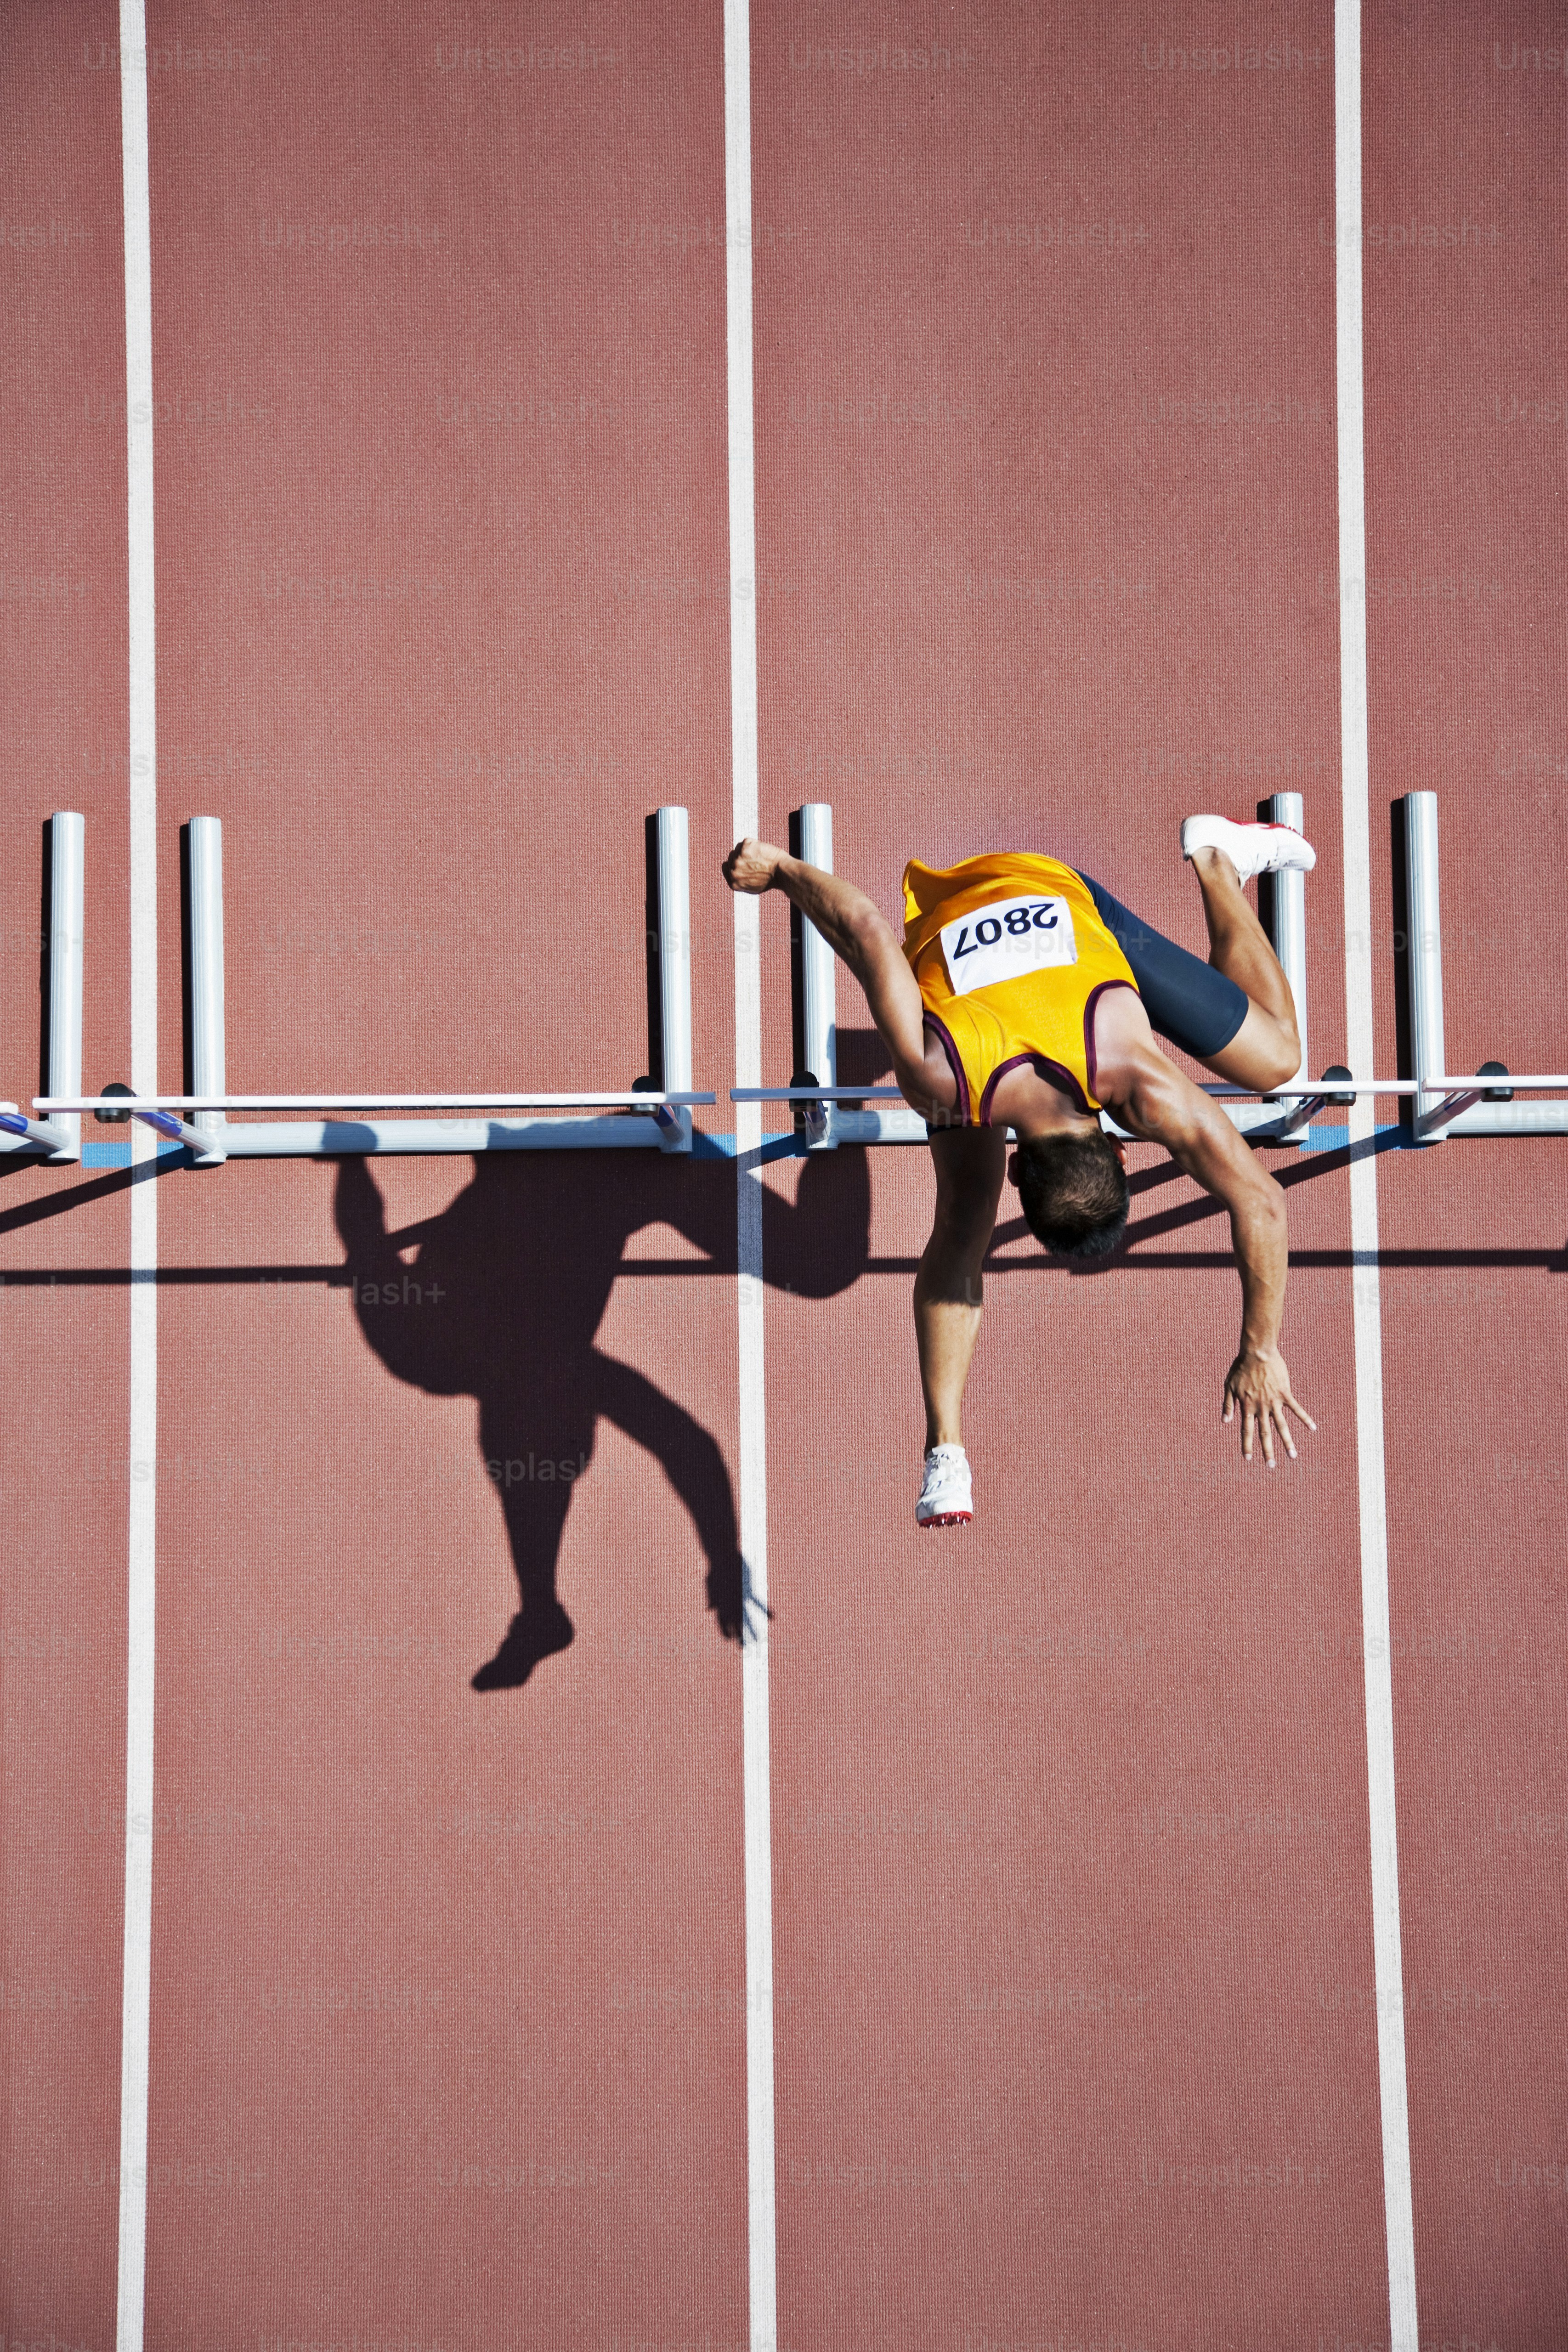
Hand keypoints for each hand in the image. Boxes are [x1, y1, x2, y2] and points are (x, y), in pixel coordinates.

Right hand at [722, 837, 783, 893]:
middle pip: (732, 856)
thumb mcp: (752, 886)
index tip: (744, 861)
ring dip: (749, 849)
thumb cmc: (771, 880)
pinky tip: (763, 850)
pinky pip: (747, 841)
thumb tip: (733, 871)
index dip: (735, 863)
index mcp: (734, 882)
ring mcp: (738, 859)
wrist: (782, 872)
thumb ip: (741, 879)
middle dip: (742, 856)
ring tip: (761, 856)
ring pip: (739, 847)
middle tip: (756, 859)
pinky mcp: (745, 848)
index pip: (726, 867)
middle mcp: (733, 871)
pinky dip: (755, 843)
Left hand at [1223, 1344, 1315, 1466]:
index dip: (1247, 1445)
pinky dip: (1305, 1418)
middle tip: (1270, 1466)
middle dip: (1267, 1450)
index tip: (1248, 1458)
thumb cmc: (1241, 1367)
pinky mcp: (1285, 1393)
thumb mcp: (1229, 1385)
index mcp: (1247, 1406)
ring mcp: (1274, 1401)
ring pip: (1282, 1426)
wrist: (1257, 1352)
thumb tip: (1225, 1421)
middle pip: (1265, 1433)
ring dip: (1287, 1442)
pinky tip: (1313, 1428)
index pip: (1246, 1430)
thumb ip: (1228, 1404)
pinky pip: (1297, 1409)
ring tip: (1293, 1456)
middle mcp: (1261, 1407)